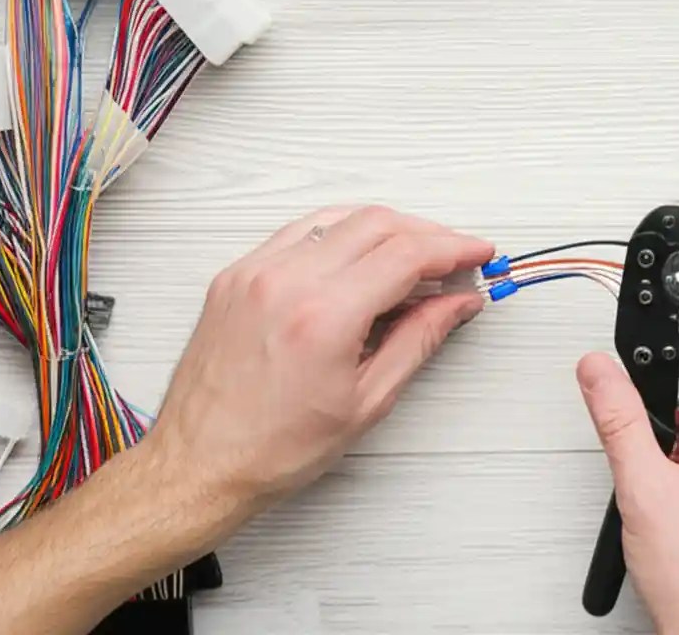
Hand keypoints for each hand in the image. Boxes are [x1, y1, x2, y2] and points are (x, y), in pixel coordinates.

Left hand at [144, 206, 493, 540]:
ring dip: (385, 228)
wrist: (201, 462)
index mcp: (322, 316)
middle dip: (426, 233)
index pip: (406, 252)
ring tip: (412, 258)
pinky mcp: (235, 275)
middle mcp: (284, 282)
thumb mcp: (366, 400)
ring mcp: (254, 272)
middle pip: (376, 222)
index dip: (454, 247)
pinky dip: (339, 234)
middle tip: (454, 258)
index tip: (477, 254)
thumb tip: (456, 303)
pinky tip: (358, 258)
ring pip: (337, 217)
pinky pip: (299, 232)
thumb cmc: (273, 447)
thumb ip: (418, 339)